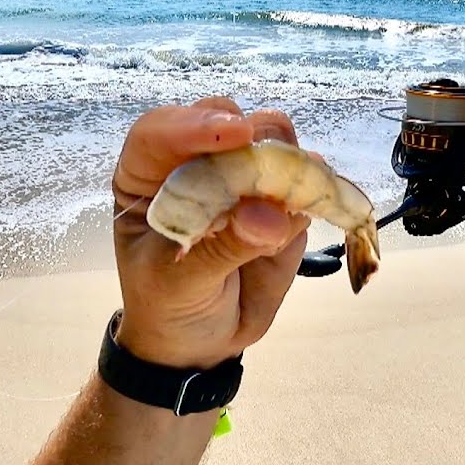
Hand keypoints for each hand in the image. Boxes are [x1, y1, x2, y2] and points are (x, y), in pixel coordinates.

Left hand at [110, 96, 311, 370]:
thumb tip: (270, 216)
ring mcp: (244, 177)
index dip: (195, 126)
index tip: (235, 135)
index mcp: (149, 173)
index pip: (162, 132)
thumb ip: (221, 247)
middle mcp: (196, 162)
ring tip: (293, 198)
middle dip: (252, 139)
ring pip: (274, 140)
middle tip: (271, 168)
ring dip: (287, 161)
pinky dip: (315, 189)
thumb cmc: (168, 304)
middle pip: (228, 120)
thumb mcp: (178, 282)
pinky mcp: (283, 201)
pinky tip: (313, 207)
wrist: (199, 343)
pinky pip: (306, 181)